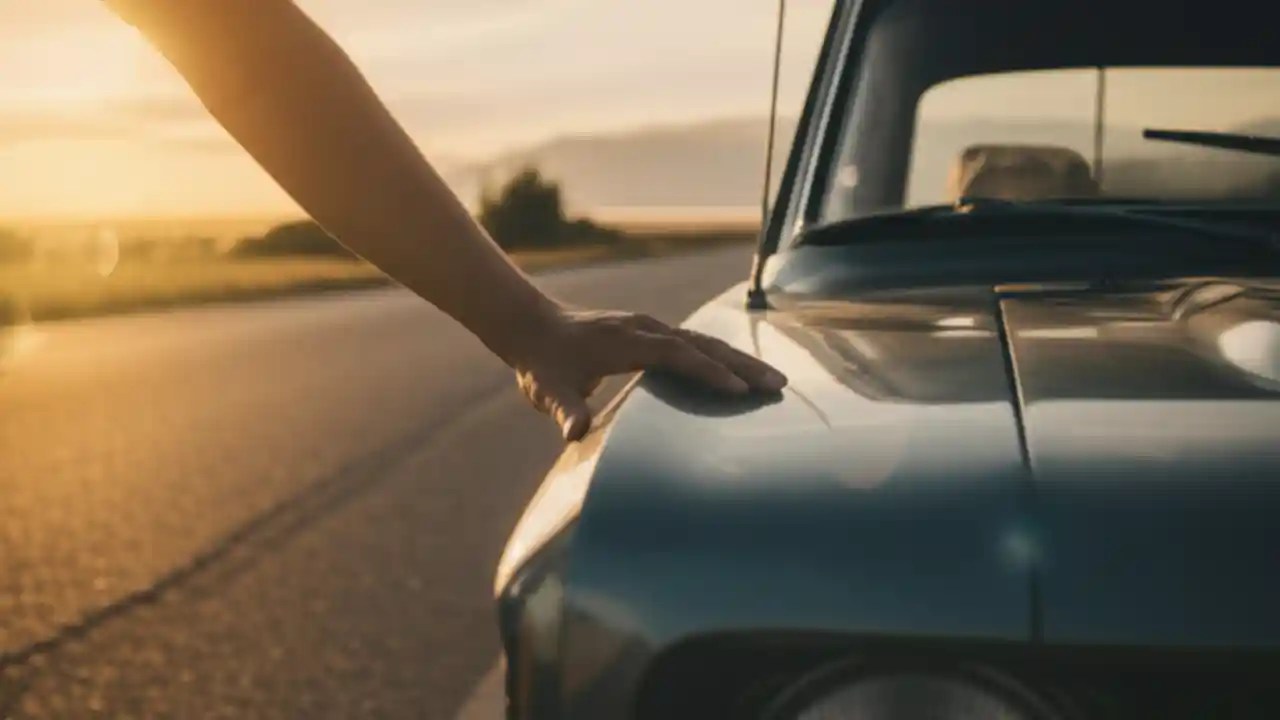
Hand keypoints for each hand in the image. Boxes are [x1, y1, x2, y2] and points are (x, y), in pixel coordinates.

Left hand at [509, 307, 787, 440]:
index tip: (739, 390)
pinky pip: (696, 345)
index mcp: (625, 341)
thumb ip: (561, 410)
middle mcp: (644, 329)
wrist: (533, 327)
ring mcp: (651, 329)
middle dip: (741, 364)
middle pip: (702, 344)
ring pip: (704, 342)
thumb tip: (573, 433)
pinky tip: (744, 375)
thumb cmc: (541, 362)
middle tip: (779, 385)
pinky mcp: (653, 335)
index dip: (707, 371)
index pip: (676, 354)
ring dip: (739, 360)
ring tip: (775, 381)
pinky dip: (723, 358)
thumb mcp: (545, 390)